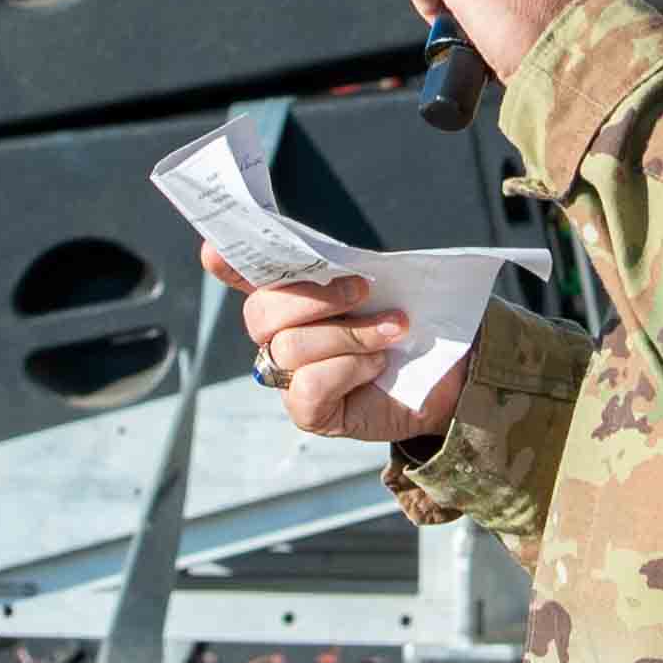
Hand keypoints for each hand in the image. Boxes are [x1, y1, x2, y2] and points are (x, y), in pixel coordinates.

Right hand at [219, 256, 429, 447]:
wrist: (448, 375)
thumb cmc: (411, 323)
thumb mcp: (384, 285)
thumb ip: (347, 268)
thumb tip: (339, 259)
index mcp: (293, 295)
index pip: (247, 276)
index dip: (228, 264)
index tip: (213, 252)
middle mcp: (281, 335)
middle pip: (261, 312)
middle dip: (312, 297)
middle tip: (362, 290)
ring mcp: (290, 376)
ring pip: (289, 348)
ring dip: (350, 334)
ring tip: (393, 330)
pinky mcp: (308, 411)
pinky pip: (308, 387)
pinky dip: (349, 370)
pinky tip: (377, 367)